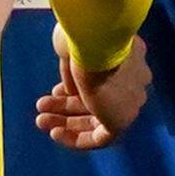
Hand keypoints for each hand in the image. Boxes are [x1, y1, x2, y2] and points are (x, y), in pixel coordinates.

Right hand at [36, 27, 150, 150]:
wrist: (98, 40)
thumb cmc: (83, 38)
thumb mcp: (75, 50)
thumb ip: (73, 71)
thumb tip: (70, 91)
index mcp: (129, 59)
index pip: (104, 80)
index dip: (76, 87)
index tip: (55, 90)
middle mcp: (134, 82)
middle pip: (99, 100)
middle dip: (67, 105)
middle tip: (42, 106)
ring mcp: (130, 102)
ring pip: (97, 118)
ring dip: (66, 120)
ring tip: (40, 120)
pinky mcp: (122, 120)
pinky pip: (100, 137)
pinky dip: (77, 137)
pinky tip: (55, 133)